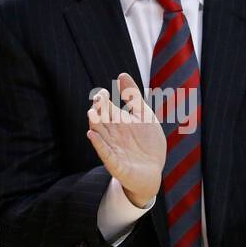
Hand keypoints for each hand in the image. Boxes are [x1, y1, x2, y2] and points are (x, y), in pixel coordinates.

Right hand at [86, 72, 165, 206]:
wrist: (153, 171)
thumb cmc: (147, 143)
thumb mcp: (144, 116)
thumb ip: (133, 97)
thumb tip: (121, 75)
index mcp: (117, 122)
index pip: (105, 107)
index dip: (102, 99)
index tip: (104, 93)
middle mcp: (111, 134)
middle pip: (100, 119)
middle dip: (97, 109)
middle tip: (98, 100)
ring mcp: (112, 149)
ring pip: (99, 135)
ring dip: (95, 124)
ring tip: (92, 114)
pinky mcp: (116, 164)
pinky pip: (104, 154)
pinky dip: (98, 145)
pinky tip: (93, 135)